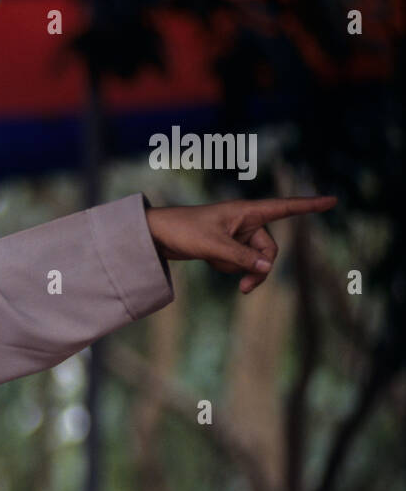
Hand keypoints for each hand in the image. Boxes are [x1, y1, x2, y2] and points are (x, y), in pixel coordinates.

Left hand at [145, 196, 336, 293]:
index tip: (332, 201)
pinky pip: (238, 262)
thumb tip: (268, 269)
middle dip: (259, 268)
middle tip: (245, 289)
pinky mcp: (227, 246)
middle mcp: (246, 221)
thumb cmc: (183, 230)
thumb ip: (242, 258)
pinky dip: (228, 266)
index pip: (284, 207)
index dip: (308, 205)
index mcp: (247, 211)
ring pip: (254, 259)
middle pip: (269, 249)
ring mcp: (237, 235)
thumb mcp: (214, 246)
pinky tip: (209, 260)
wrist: (157, 234)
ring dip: (240, 269)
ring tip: (215, 262)